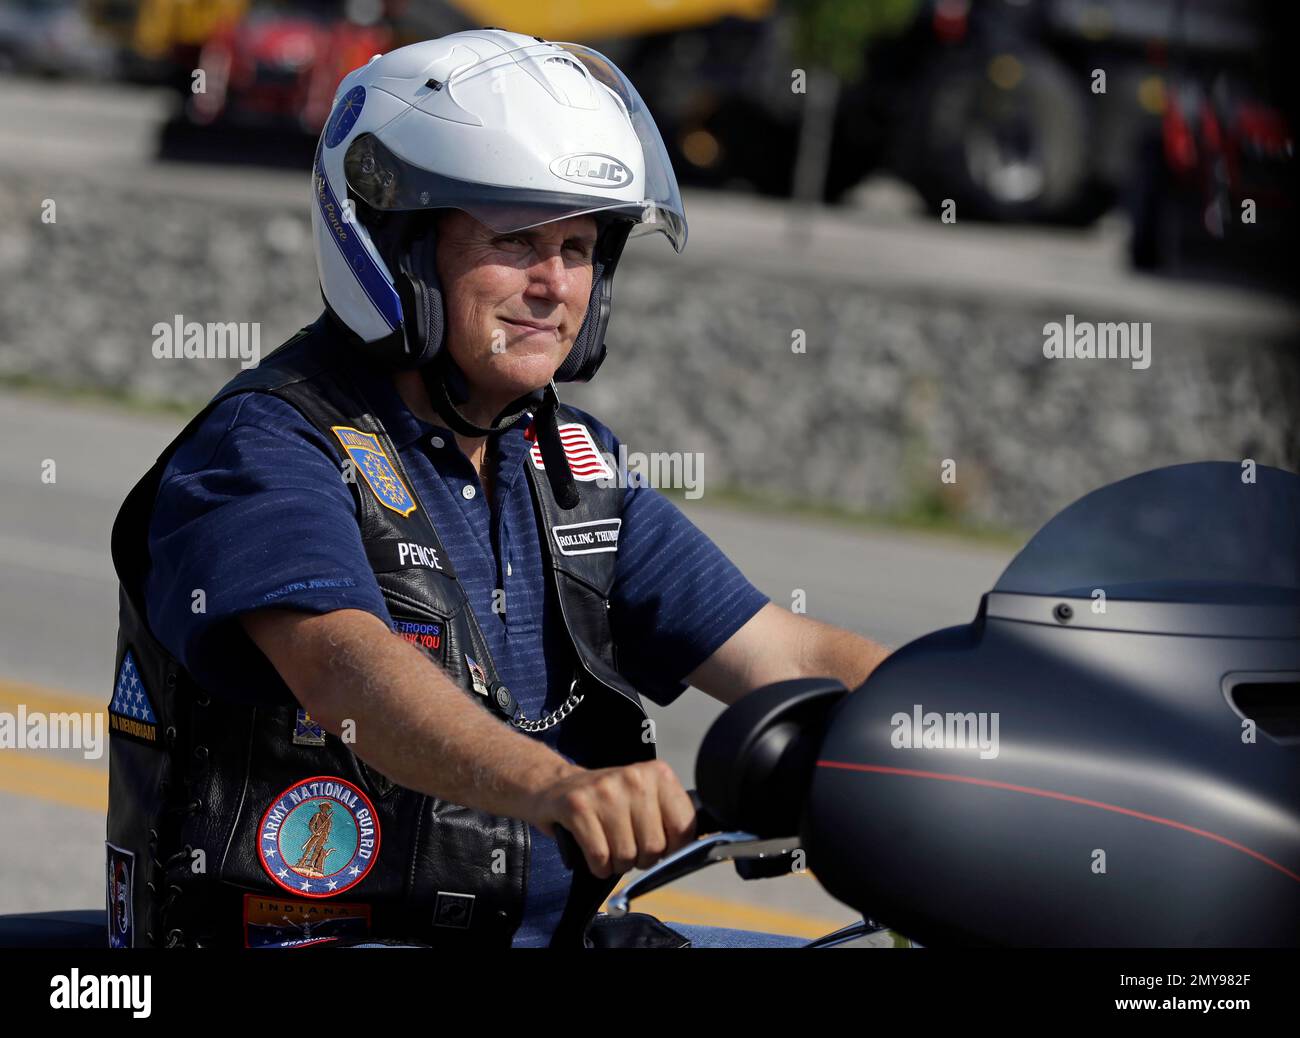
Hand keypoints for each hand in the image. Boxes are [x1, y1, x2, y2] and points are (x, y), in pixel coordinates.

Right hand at [526, 760, 696, 877]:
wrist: (555, 787)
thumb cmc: (608, 802)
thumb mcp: (645, 799)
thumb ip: (670, 818)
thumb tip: (695, 851)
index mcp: (658, 774)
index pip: (684, 828)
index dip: (672, 848)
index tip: (658, 845)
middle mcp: (634, 777)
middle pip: (654, 847)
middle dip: (641, 858)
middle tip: (626, 845)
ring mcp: (605, 790)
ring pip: (626, 855)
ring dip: (617, 864)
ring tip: (608, 846)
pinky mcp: (578, 806)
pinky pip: (600, 857)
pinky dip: (598, 866)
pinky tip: (593, 852)